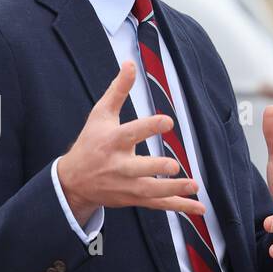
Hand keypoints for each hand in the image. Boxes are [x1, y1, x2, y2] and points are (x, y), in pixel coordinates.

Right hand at [57, 59, 205, 225]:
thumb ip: (118, 90)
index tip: (167, 121)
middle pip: (138, 169)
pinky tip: (198, 208)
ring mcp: (126, 185)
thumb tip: (130, 63)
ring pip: (150, 191)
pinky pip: (158, 204)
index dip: (149, 127)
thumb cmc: (90, 142)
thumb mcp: (100, 114)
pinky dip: (179, 207)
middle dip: (155, 168)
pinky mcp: (133, 198)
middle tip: (173, 164)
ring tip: (193, 186)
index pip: (131, 134)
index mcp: (111, 142)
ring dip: (172, 190)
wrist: (73, 181)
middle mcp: (118, 166)